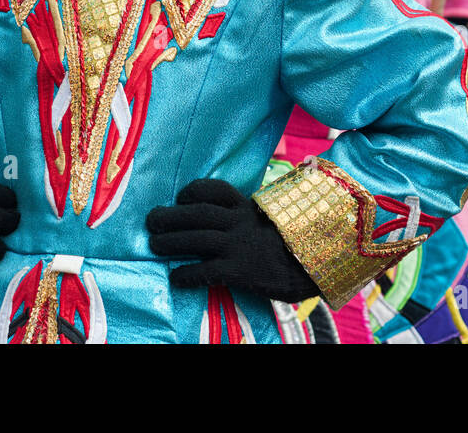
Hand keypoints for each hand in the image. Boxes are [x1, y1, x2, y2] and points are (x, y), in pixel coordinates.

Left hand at [147, 178, 318, 300]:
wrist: (315, 266)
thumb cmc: (293, 245)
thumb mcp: (273, 221)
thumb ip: (252, 217)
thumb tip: (229, 219)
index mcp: (249, 207)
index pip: (216, 189)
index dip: (193, 191)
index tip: (181, 196)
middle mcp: (241, 222)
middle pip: (198, 213)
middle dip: (171, 215)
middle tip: (151, 220)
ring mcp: (240, 245)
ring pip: (197, 238)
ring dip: (171, 241)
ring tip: (154, 244)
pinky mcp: (240, 270)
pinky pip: (206, 270)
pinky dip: (187, 273)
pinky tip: (176, 277)